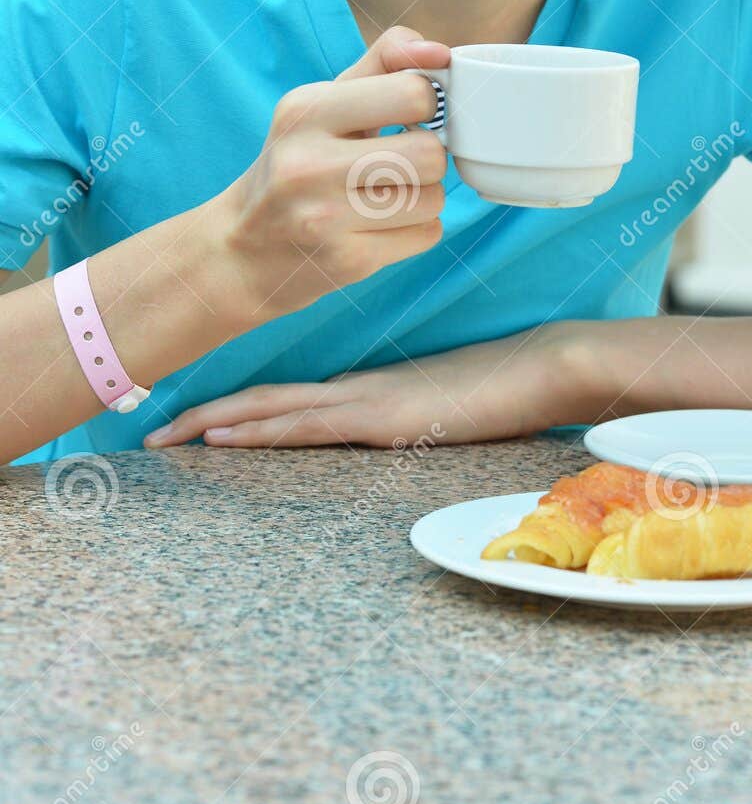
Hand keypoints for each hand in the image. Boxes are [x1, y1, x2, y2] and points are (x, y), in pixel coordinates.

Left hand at [143, 323, 589, 449]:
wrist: (548, 366)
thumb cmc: (512, 388)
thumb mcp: (451, 409)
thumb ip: (417, 418)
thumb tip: (396, 432)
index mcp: (371, 390)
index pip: (289, 399)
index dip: (236, 407)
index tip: (191, 421)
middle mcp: (359, 391)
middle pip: (266, 401)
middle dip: (204, 417)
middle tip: (150, 430)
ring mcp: (370, 401)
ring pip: (274, 409)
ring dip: (216, 423)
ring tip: (165, 436)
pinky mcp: (385, 417)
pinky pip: (309, 424)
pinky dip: (261, 428)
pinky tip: (225, 434)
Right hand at [210, 26, 450, 328]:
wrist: (240, 250)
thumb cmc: (295, 164)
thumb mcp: (322, 102)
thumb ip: (383, 63)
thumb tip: (440, 53)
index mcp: (305, 110)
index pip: (413, 93)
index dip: (428, 104)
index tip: (411, 116)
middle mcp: (309, 163)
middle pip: (431, 152)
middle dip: (429, 157)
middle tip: (401, 162)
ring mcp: (325, 217)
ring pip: (434, 197)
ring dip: (424, 197)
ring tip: (385, 196)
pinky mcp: (346, 260)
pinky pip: (427, 235)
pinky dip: (416, 230)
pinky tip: (379, 227)